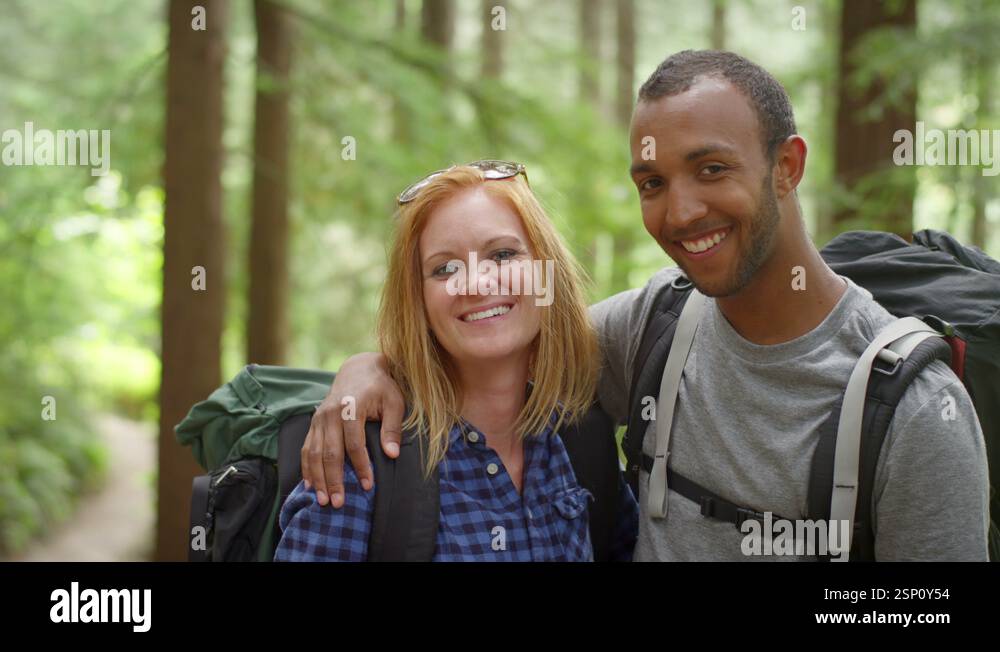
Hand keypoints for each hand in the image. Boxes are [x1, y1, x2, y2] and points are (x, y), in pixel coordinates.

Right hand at [301, 352, 404, 506]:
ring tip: (323, 501)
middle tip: (338, 503)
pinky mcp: (314, 422)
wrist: (359, 369)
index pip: (354, 443)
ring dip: (318, 479)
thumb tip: (392, 454)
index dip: (360, 466)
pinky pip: (307, 448)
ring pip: (315, 453)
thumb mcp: (394, 402)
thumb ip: (392, 427)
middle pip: (330, 452)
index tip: (368, 485)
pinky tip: (309, 485)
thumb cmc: (381, 387)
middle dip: (333, 480)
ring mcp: (319, 418)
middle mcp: (330, 413)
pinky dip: (306, 468)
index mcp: (351, 407)